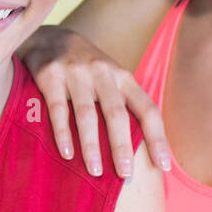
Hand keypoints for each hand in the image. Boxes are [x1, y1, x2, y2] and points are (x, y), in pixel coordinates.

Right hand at [22, 25, 171, 178]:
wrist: (48, 36)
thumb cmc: (86, 69)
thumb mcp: (110, 79)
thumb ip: (124, 105)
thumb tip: (144, 150)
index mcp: (123, 78)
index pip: (147, 109)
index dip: (158, 138)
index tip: (164, 166)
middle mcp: (103, 73)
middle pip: (117, 113)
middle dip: (122, 145)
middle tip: (126, 175)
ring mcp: (76, 73)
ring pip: (87, 113)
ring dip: (92, 145)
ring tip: (95, 171)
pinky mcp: (51, 75)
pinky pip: (58, 108)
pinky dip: (63, 132)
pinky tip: (67, 153)